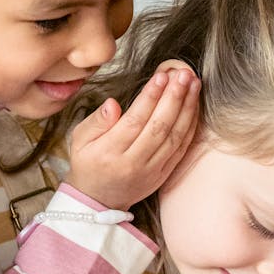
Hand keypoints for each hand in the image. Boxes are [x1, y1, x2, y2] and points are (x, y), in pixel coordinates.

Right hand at [64, 59, 199, 209]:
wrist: (98, 199)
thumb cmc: (88, 163)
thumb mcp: (79, 140)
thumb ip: (96, 121)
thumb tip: (113, 104)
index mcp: (109, 153)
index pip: (134, 121)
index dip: (150, 97)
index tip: (161, 76)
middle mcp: (133, 163)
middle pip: (158, 127)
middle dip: (174, 98)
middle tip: (183, 74)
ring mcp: (151, 171)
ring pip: (174, 136)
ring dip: (187, 108)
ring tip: (193, 84)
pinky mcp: (163, 174)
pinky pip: (181, 148)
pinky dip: (190, 126)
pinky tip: (194, 106)